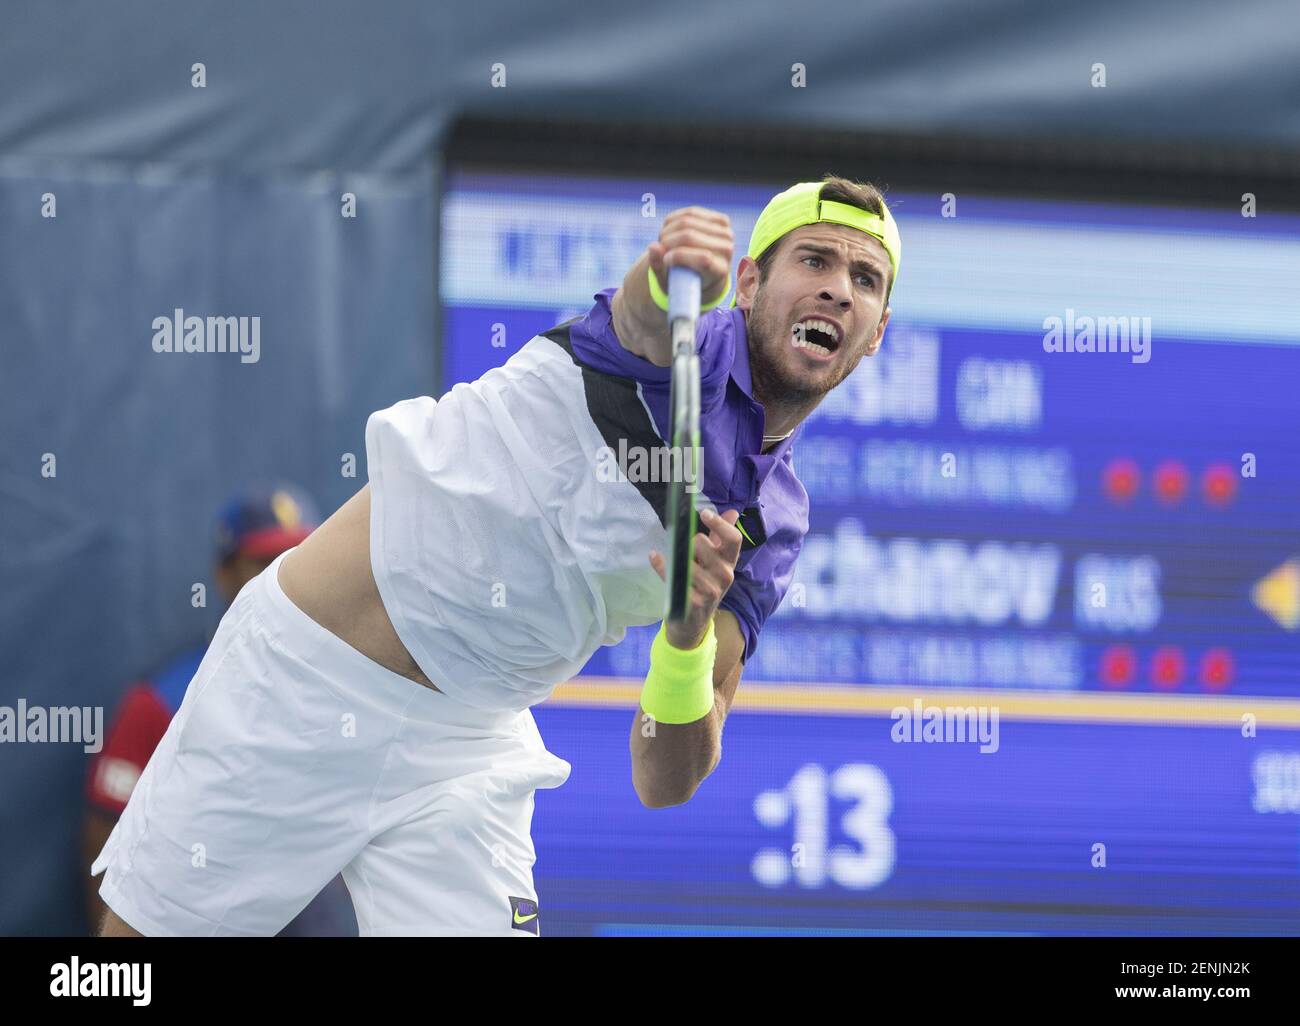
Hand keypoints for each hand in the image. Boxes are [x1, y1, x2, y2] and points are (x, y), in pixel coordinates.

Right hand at [647, 207, 733, 308]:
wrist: (704, 271)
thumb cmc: (683, 279)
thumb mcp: (668, 281)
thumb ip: (658, 267)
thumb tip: (653, 247)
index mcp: (719, 271)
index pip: (703, 258)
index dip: (679, 256)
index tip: (666, 260)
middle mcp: (727, 251)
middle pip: (689, 236)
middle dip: (668, 241)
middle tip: (660, 250)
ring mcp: (726, 233)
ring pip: (687, 221)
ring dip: (668, 231)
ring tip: (664, 242)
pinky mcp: (721, 220)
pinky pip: (690, 213)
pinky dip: (674, 221)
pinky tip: (670, 231)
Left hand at [649, 507, 743, 648]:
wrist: (693, 622)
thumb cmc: (704, 584)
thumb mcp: (715, 562)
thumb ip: (720, 537)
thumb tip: (731, 512)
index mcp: (730, 563)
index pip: (733, 538)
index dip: (719, 523)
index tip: (704, 513)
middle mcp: (724, 576)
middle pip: (702, 542)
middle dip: (689, 542)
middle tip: (687, 552)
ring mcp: (709, 590)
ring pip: (686, 558)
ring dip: (677, 556)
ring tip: (677, 564)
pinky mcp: (692, 602)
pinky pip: (671, 574)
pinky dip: (661, 564)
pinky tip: (655, 557)